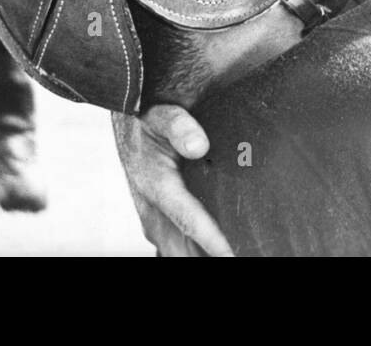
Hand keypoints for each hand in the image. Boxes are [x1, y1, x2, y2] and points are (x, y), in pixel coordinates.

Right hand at [112, 106, 233, 257]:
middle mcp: (153, 211)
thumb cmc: (149, 123)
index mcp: (157, 186)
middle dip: (208, 254)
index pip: (188, 220)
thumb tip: (199, 146)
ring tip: (233, 252)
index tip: (230, 254)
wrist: (129, 129)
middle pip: (183, 249)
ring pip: (177, 252)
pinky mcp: (158, 224)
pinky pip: (175, 248)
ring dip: (200, 254)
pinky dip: (193, 252)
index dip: (212, 241)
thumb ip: (180, 127)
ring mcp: (153, 221)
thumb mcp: (163, 116)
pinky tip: (213, 249)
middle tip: (241, 253)